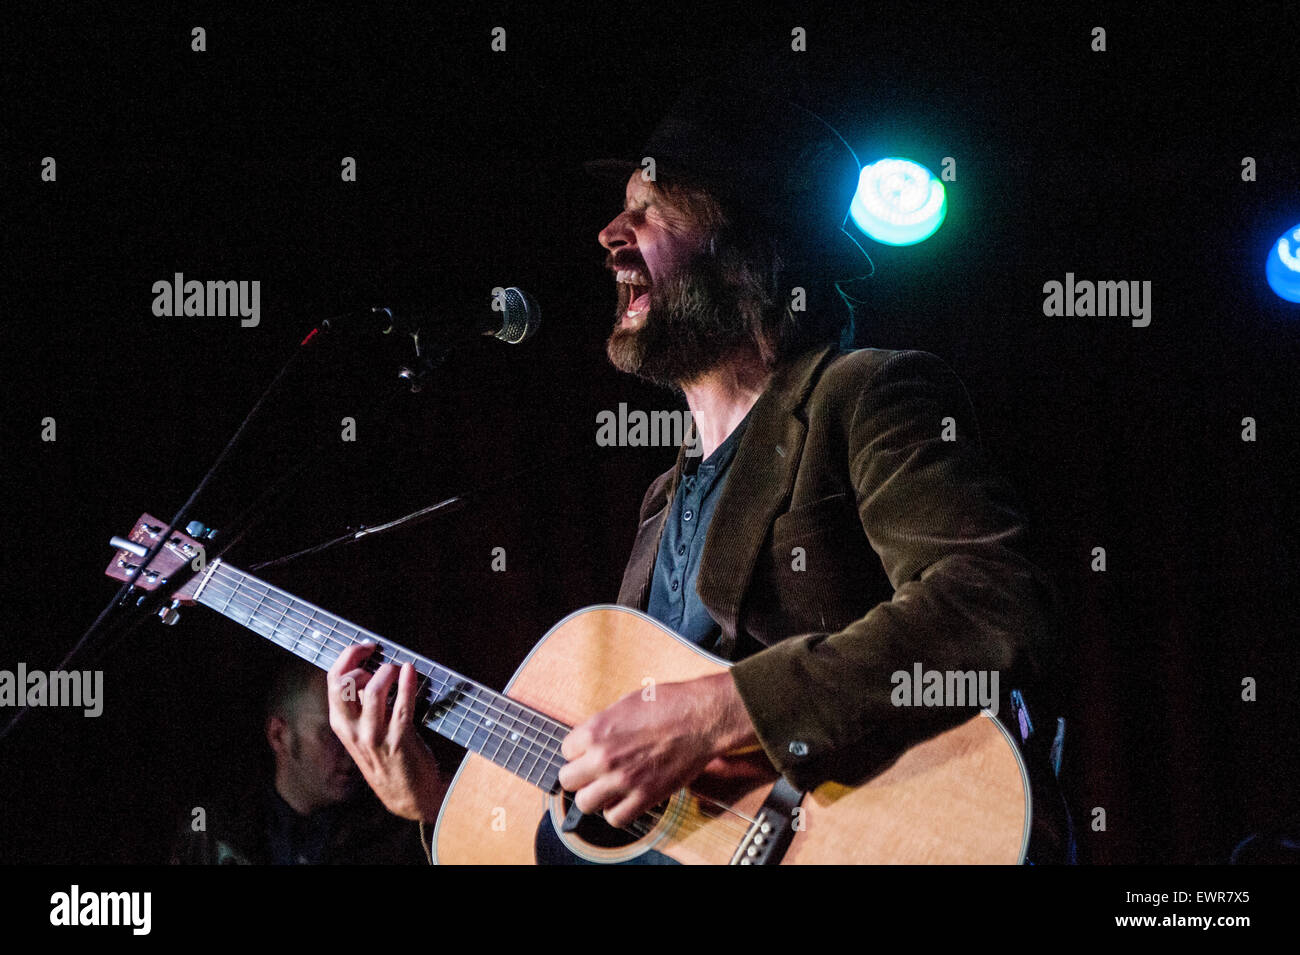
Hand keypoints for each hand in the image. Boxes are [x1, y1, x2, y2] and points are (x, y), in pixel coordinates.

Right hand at [326, 643, 446, 822]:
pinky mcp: (400, 740)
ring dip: (387, 671)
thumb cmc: (387, 758)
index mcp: (341, 725)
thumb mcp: (362, 734)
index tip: (364, 646)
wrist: (408, 795)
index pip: (333, 682)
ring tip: (397, 668)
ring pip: (372, 691)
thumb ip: (361, 706)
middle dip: (359, 659)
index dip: (347, 657)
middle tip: (376, 653)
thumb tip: (369, 669)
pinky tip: (411, 670)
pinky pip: (402, 705)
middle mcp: (353, 731)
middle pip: (343, 684)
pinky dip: (408, 683)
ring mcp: (375, 736)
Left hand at [557, 672, 759, 828]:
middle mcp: (604, 757)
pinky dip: (616, 811)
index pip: (565, 751)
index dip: (579, 752)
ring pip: (585, 803)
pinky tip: (624, 799)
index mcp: (596, 730)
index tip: (590, 752)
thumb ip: (602, 724)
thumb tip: (591, 739)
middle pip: (568, 780)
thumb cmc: (668, 704)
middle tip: (594, 772)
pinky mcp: (644, 796)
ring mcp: (623, 780)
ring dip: (594, 796)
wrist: (701, 718)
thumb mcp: (625, 703)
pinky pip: (615, 818)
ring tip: (607, 788)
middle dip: (580, 775)